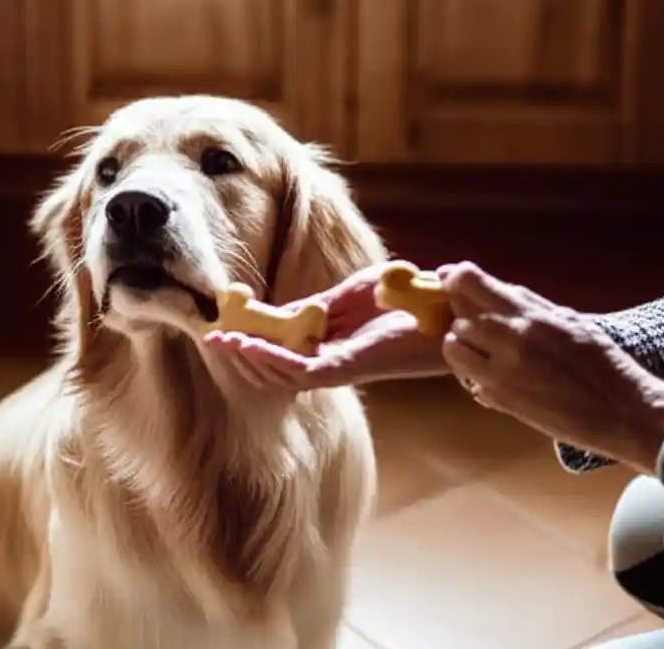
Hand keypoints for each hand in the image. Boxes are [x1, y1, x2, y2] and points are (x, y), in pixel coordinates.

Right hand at [203, 262, 449, 389]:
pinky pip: (300, 368)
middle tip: (213, 338)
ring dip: (249, 357)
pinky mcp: (347, 367)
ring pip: (281, 372)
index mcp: (331, 342)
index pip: (281, 345)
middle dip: (242, 353)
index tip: (222, 325)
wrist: (450, 311)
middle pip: (274, 365)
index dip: (250, 336)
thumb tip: (289, 309)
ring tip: (223, 341)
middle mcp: (331, 359)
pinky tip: (249, 344)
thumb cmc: (413, 300)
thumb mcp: (359, 292)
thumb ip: (326, 302)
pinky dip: (272, 357)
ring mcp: (338, 366)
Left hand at [437, 262, 663, 474]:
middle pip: (458, 318)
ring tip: (481, 348)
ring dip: (461, 345)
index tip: (450, 277)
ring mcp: (501, 375)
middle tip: (474, 319)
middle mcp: (510, 342)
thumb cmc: (604, 363)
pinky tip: (494, 374)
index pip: (471, 284)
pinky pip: (468, 380)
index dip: (455, 277)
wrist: (621, 413)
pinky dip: (473, 375)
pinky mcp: (499, 401)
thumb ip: (532, 305)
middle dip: (462, 316)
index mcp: (531, 317)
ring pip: (453, 350)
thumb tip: (498, 288)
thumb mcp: (571, 321)